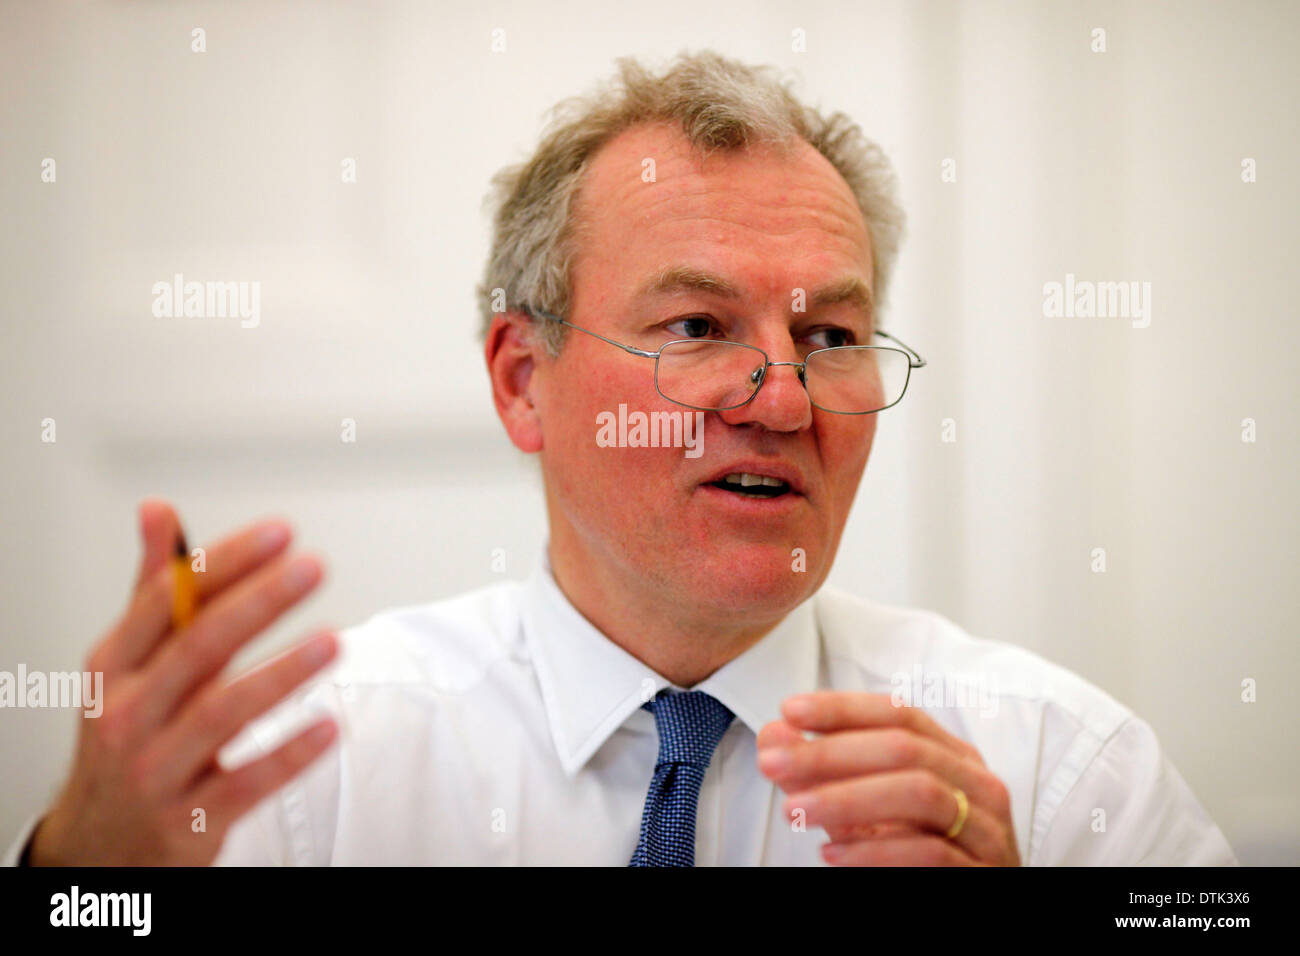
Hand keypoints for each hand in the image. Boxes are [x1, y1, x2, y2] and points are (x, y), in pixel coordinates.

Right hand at [28, 498, 338, 864]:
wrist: (98, 843)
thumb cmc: (126, 732)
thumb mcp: (125, 663)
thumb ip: (153, 589)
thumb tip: (157, 508)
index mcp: (112, 666)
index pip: (165, 602)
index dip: (224, 563)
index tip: (280, 532)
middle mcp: (126, 714)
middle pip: (197, 648)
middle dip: (259, 602)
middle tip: (313, 567)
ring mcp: (155, 770)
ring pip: (221, 713)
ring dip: (282, 673)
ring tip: (335, 640)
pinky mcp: (189, 821)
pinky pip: (244, 785)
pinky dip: (288, 755)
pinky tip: (329, 726)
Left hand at [757, 691, 1019, 865]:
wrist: (963, 897)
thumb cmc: (913, 853)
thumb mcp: (861, 809)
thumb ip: (822, 774)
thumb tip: (773, 736)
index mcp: (952, 756)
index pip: (899, 714)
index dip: (844, 709)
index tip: (790, 710)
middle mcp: (978, 784)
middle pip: (905, 749)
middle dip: (830, 752)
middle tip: (772, 762)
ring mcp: (987, 829)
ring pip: (920, 793)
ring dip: (847, 798)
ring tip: (794, 809)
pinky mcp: (984, 873)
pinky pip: (931, 852)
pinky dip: (876, 850)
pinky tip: (832, 853)